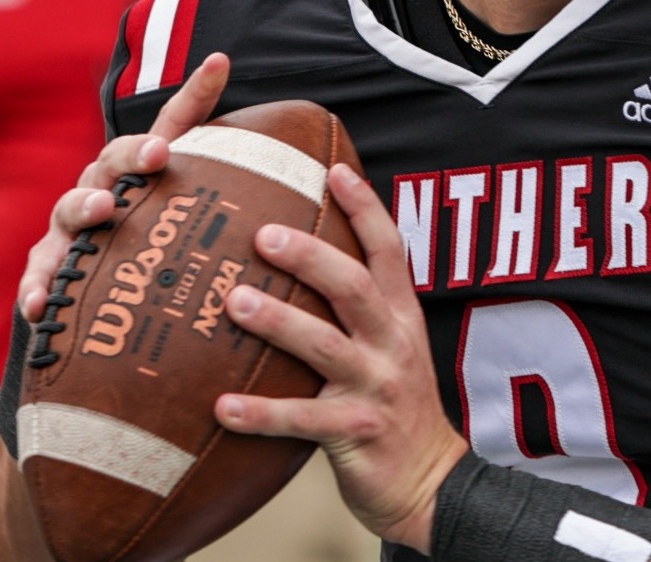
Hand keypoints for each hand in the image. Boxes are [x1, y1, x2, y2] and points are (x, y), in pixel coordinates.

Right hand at [17, 54, 229, 320]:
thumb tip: (315, 185)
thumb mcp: (201, 225)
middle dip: (135, 152)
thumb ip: (243, 203)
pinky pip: (40, 273)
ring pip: (73, 206)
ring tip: (103, 208)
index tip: (222, 64)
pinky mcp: (50, 266)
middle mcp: (105, 186)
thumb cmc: (160, 251)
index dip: (199, 92)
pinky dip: (37, 286)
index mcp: (144, 169)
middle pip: (115, 157)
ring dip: (85, 205)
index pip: (176, 122)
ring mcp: (73, 225)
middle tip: (158, 153)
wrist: (99, 299)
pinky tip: (39, 303)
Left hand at [215, 164, 468, 552]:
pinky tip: (221, 408)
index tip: (335, 169)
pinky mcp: (357, 434)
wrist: (430, 481)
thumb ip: (357, 309)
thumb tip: (302, 255)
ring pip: (325, 347)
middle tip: (263, 235)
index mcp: (402, 317)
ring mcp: (377, 388)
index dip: (365, 207)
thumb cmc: (394, 407)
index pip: (389, 250)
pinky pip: (302, 421)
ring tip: (233, 303)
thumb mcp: (392, 347)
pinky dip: (260, 414)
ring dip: (279, 322)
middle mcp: (393, 344)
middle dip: (312, 257)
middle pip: (355, 287)